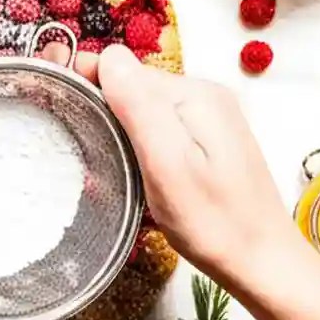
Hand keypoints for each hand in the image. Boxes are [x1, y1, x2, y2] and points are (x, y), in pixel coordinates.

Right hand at [45, 44, 300, 283]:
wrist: (264, 263)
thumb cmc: (214, 222)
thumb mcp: (168, 164)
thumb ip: (140, 106)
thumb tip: (108, 56)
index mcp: (194, 94)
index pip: (123, 68)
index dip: (86, 80)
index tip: (56, 104)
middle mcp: (204, 96)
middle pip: (132, 85)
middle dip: (100, 107)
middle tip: (75, 146)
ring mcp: (209, 119)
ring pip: (143, 108)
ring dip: (117, 128)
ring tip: (99, 164)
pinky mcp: (209, 143)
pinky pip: (159, 128)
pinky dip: (137, 143)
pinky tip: (130, 171)